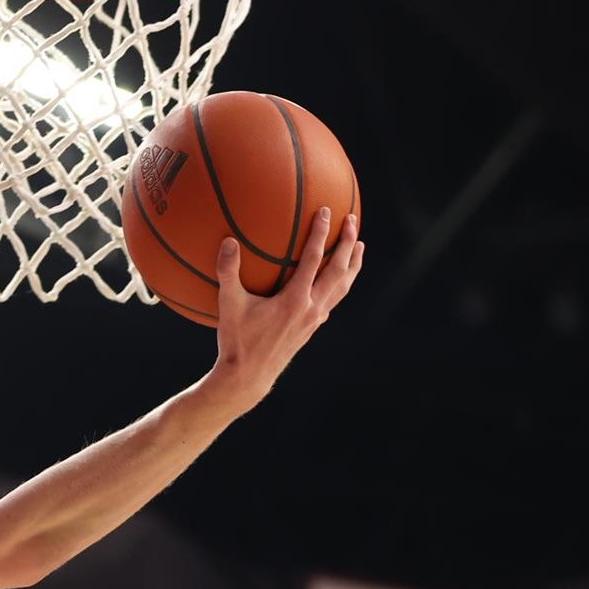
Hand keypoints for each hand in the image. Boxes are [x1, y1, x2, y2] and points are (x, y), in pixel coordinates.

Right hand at [205, 207, 364, 412]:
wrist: (248, 377)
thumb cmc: (236, 341)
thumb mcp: (228, 305)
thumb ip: (228, 272)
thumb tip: (228, 242)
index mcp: (295, 300)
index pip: (313, 259)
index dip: (320, 233)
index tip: (326, 212)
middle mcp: (311, 308)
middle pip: (339, 271)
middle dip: (347, 244)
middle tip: (352, 221)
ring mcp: (314, 319)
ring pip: (342, 287)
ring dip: (353, 264)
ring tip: (359, 246)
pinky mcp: (311, 328)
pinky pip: (333, 300)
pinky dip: (340, 284)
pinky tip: (336, 280)